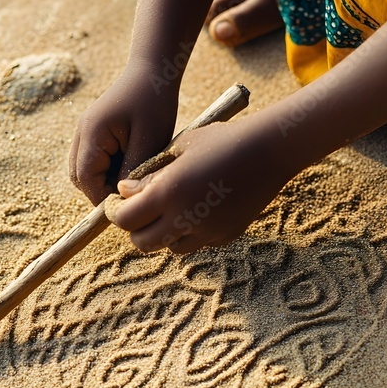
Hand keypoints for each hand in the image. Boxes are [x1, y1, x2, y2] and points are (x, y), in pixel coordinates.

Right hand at [69, 66, 177, 204]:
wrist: (153, 70)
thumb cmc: (154, 102)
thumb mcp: (149, 139)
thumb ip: (133, 169)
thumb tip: (122, 199)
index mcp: (92, 132)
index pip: (85, 178)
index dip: (102, 197)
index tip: (126, 206)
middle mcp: (82, 132)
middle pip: (79, 176)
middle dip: (101, 190)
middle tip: (130, 194)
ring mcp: (86, 130)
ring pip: (84, 169)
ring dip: (104, 180)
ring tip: (133, 178)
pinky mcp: (95, 130)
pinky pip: (93, 158)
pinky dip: (108, 168)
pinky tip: (131, 165)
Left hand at [106, 117, 293, 253]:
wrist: (270, 150)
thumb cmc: (222, 140)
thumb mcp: (179, 149)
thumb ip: (149, 174)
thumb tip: (125, 192)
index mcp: (169, 192)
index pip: (126, 219)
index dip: (115, 212)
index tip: (117, 202)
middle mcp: (186, 218)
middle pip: (143, 242)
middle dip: (135, 228)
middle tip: (137, 211)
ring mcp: (208, 231)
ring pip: (170, 247)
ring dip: (163, 233)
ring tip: (170, 209)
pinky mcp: (226, 235)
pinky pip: (198, 242)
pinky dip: (190, 231)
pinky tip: (199, 208)